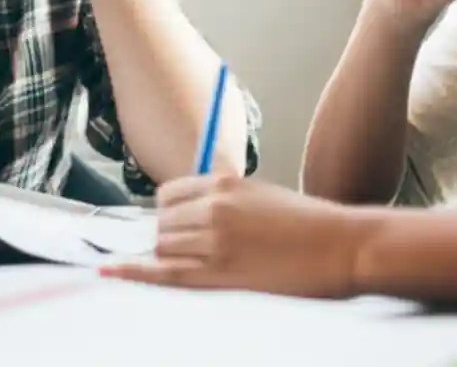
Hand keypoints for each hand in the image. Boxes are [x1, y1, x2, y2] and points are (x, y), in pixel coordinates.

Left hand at [100, 176, 364, 297]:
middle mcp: (213, 208)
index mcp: (224, 183)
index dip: (170, 215)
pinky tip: (110, 271)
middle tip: (201, 253)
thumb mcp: (262, 195)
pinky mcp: (221, 274)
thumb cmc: (311, 224)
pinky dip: (135, 273)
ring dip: (172, 258)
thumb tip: (192, 213)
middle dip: (172, 239)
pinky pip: (165, 273)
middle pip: (162, 224)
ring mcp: (215, 241)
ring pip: (164, 248)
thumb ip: (226, 200)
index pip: (168, 196)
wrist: (346, 245)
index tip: (179, 227)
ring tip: (207, 267)